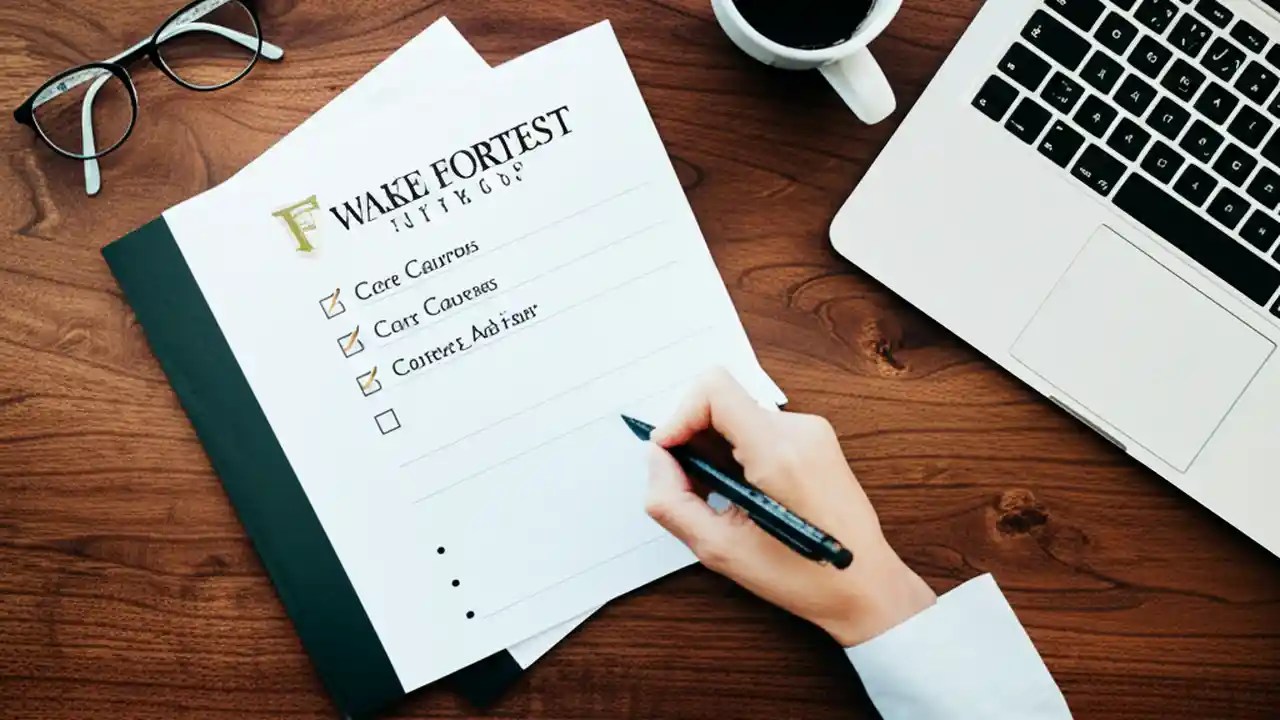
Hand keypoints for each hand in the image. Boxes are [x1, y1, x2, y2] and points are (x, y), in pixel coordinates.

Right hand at [644, 368, 936, 646]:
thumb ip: (672, 501)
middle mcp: (798, 431)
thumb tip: (656, 460)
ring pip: (737, 415)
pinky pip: (758, 428)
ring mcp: (811, 432)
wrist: (866, 586)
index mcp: (778, 453)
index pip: (713, 389)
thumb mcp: (720, 550)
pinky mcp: (814, 440)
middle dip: (693, 437)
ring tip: (721, 497)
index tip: (668, 451)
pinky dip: (737, 452)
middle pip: (721, 401)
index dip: (678, 416)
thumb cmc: (806, 577)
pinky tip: (744, 493)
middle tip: (690, 485)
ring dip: (715, 448)